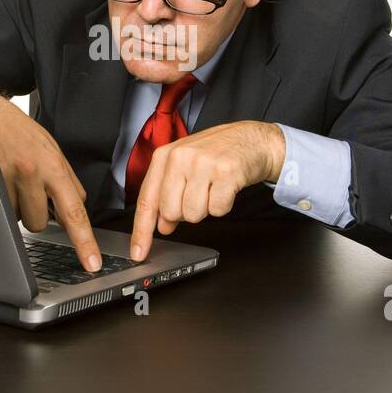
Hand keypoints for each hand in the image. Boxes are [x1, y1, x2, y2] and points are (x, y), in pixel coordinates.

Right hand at [0, 90, 101, 271]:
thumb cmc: (19, 131)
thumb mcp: (50, 150)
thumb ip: (64, 181)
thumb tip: (74, 211)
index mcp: (53, 166)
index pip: (74, 212)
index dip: (84, 241)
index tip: (91, 262)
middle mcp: (32, 173)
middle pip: (40, 222)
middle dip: (37, 215)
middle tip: (29, 191)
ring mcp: (8, 179)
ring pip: (18, 218)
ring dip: (18, 207)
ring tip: (13, 180)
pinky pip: (1, 210)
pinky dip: (3, 201)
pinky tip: (0, 180)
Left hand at [129, 120, 284, 261]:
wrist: (253, 139)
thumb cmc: (217, 153)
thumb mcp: (185, 167)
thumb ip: (168, 193)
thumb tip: (161, 225)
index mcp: (165, 156)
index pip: (147, 200)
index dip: (142, 230)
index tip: (138, 252)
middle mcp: (181, 157)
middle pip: (170, 212)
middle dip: (185, 212)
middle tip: (199, 194)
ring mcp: (203, 163)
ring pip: (193, 214)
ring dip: (206, 208)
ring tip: (213, 188)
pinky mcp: (226, 172)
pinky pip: (217, 210)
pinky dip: (223, 206)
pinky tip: (226, 188)